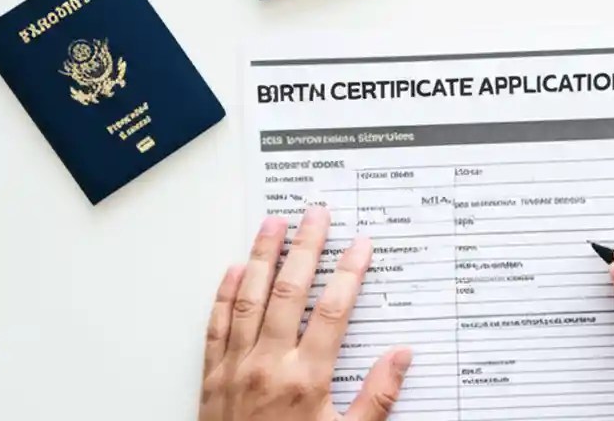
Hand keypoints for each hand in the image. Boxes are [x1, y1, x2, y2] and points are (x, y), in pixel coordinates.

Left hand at [199, 208, 411, 420]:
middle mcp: (268, 365)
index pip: (333, 310)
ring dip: (261, 257)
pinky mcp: (212, 378)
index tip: (360, 245)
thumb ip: (377, 397)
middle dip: (305, 248)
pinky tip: (233, 271)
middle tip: (316, 215)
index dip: (349, 273)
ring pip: (248, 298)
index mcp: (307, 379)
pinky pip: (216, 326)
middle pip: (289, 292)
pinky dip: (224, 295)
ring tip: (273, 224)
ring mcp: (236, 368)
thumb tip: (401, 357)